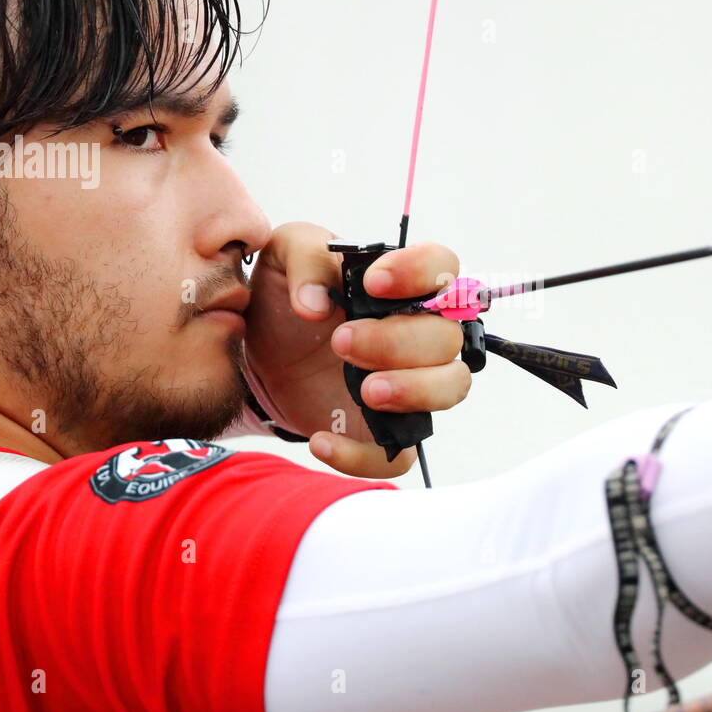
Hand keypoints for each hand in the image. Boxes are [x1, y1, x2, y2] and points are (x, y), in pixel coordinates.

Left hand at [243, 222, 471, 477]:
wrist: (259, 350)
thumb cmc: (287, 295)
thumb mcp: (283, 255)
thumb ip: (304, 258)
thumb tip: (316, 304)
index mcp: (404, 284)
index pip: (443, 267)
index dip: (420, 273)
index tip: (373, 284)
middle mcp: (420, 332)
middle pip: (447, 337)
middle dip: (398, 341)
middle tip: (341, 342)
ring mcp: (411, 383)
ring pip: (452, 388)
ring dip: (415, 389)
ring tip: (366, 390)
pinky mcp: (387, 430)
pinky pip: (398, 456)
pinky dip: (362, 454)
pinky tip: (321, 439)